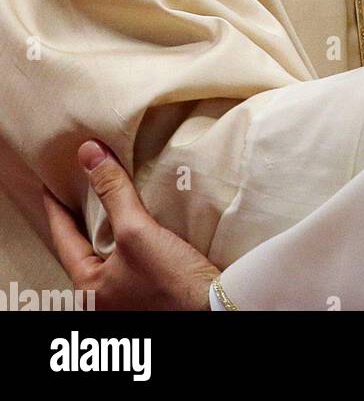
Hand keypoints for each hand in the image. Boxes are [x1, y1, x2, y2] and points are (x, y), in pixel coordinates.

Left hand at [43, 141, 217, 310]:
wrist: (215, 309)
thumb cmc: (170, 281)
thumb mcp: (136, 231)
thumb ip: (113, 192)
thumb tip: (89, 154)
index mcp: (89, 289)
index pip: (64, 240)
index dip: (56, 209)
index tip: (50, 186)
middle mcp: (102, 298)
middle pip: (84, 249)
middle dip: (82, 219)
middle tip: (78, 189)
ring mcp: (126, 298)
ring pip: (108, 255)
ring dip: (109, 227)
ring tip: (108, 201)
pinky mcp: (150, 292)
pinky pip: (129, 260)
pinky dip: (128, 238)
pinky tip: (140, 225)